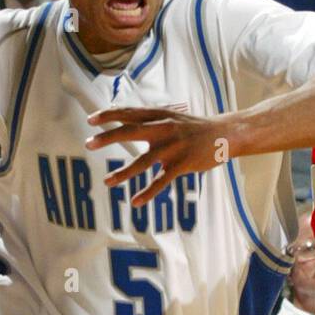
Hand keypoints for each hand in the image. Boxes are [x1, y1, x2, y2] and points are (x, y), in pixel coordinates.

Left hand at [85, 106, 228, 208]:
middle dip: (108, 137)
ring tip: (107, 181)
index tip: (91, 121)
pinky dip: (148, 192)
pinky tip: (135, 201)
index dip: (109, 115)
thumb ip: (151, 119)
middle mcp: (164, 129)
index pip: (129, 113)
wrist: (226, 134)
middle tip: (88, 144)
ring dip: (123, 173)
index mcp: (160, 116)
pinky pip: (161, 181)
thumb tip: (126, 119)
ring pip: (142, 161)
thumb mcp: (173, 117)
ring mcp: (173, 147)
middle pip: (130, 132)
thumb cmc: (195, 128)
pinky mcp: (182, 165)